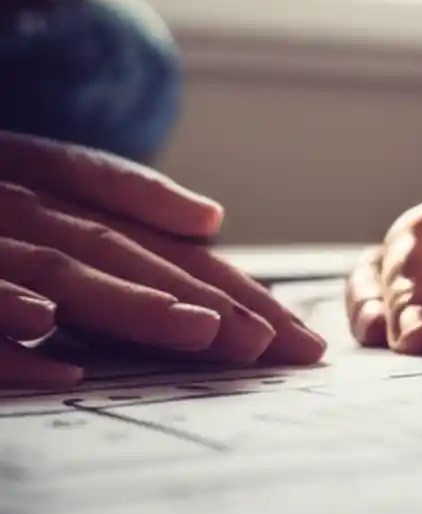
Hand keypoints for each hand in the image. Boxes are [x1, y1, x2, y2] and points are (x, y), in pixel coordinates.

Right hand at [0, 132, 324, 387]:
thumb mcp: (32, 172)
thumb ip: (120, 194)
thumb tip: (212, 218)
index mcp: (57, 192)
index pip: (162, 249)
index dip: (232, 290)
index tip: (299, 338)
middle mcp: (23, 209)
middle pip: (125, 253)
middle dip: (202, 296)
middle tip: (272, 341)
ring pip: (59, 267)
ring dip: (131, 300)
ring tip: (200, 329)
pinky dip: (3, 311)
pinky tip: (53, 340)